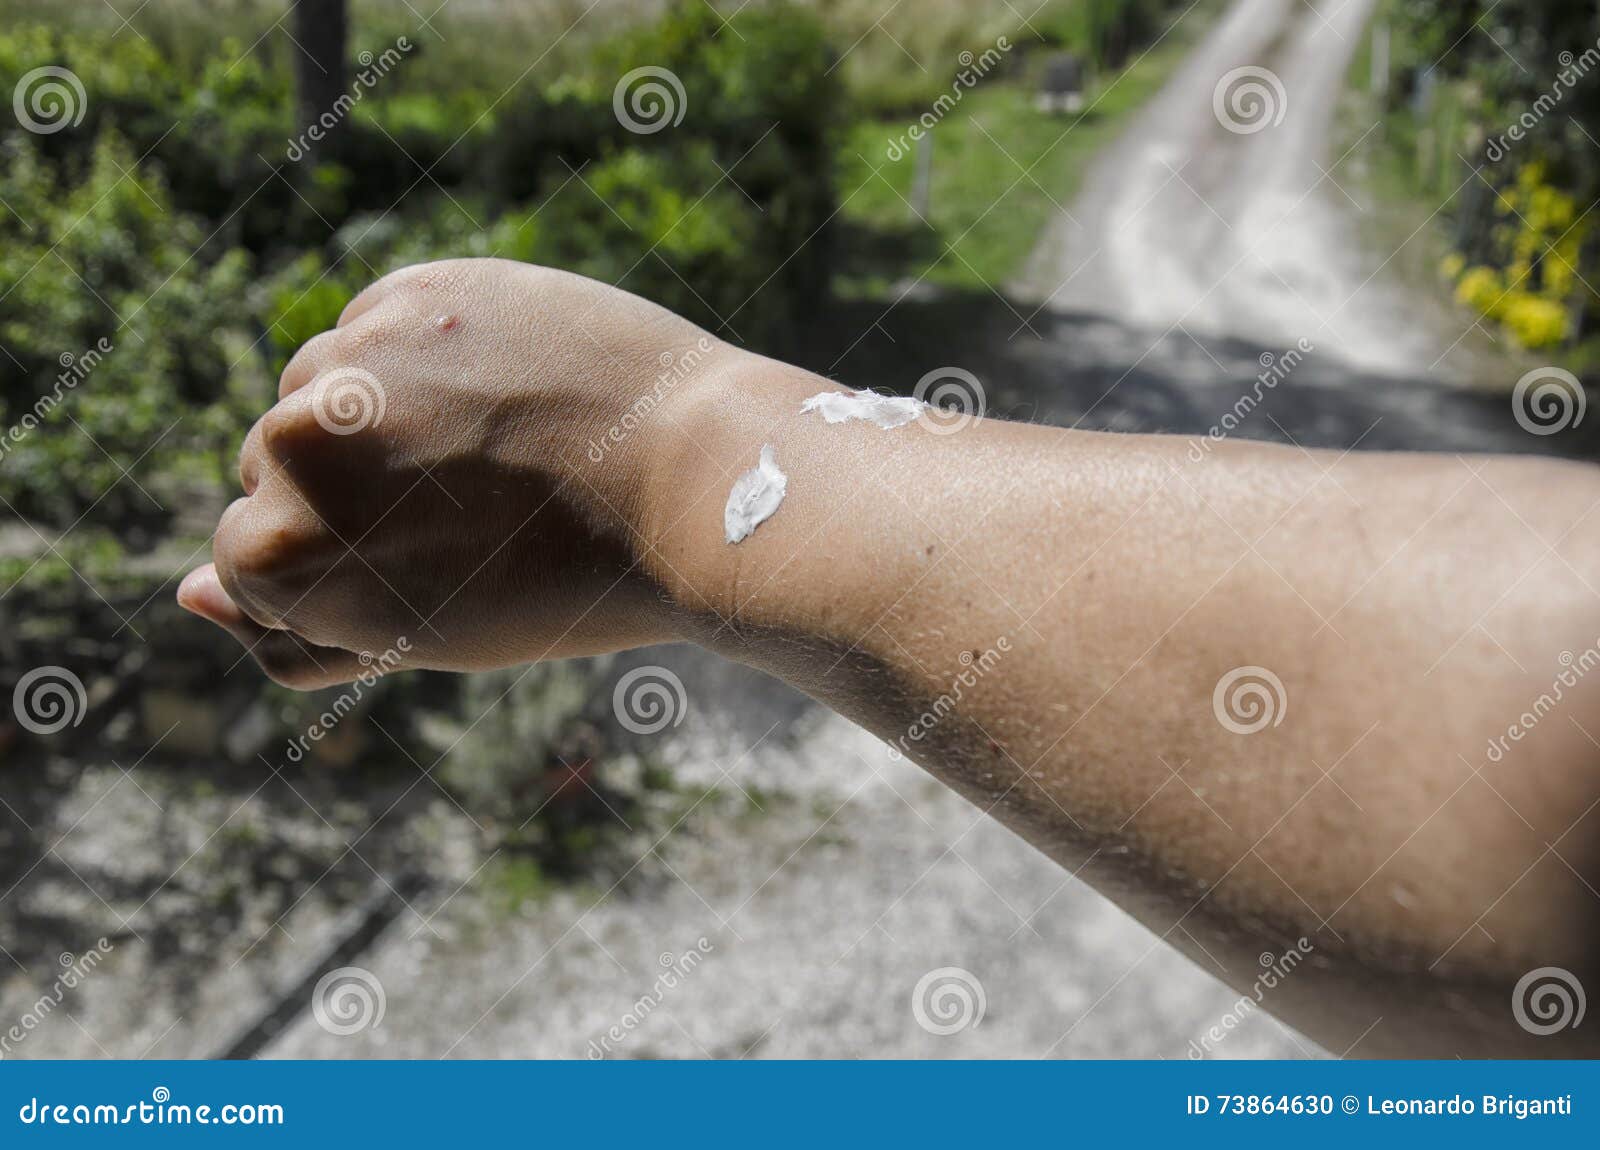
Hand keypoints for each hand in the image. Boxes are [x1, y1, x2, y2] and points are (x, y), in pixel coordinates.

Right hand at [179, 258, 738, 686]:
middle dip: (351, 487)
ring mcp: (354, 356)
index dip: (334, 566)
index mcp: (279, 549)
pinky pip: (382, 328)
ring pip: (324, 387)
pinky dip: (426, 356)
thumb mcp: (421, 635)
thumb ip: (295, 628)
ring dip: (381, 414)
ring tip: (492, 447)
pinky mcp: (418, 292)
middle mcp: (291, 443)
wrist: (696, 488)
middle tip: (468, 509)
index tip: (415, 566)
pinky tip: (506, 388)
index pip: (246, 554)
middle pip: (274, 464)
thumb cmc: (564, 586)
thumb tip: (189, 592)